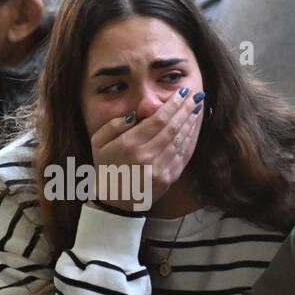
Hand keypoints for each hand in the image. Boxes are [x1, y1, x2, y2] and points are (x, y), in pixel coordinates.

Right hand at [89, 89, 203, 211]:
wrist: (115, 201)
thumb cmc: (106, 167)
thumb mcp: (98, 143)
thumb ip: (114, 125)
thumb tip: (136, 113)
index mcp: (129, 145)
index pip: (158, 119)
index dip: (173, 105)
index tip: (182, 93)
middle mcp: (146, 157)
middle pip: (172, 128)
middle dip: (186, 109)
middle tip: (196, 96)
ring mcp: (159, 169)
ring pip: (180, 140)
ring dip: (190, 122)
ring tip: (196, 108)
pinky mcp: (168, 178)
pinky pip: (183, 155)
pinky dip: (190, 139)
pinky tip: (193, 128)